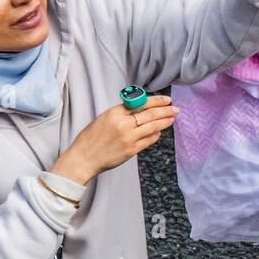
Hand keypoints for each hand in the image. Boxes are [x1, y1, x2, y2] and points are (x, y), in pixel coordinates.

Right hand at [51, 95, 178, 185]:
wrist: (83, 158)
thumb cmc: (90, 138)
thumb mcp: (104, 118)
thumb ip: (122, 112)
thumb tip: (141, 108)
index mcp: (115, 113)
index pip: (141, 102)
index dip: (157, 100)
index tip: (167, 99)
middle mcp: (123, 124)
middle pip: (151, 114)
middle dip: (166, 111)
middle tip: (175, 109)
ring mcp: (128, 138)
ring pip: (153, 127)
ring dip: (165, 122)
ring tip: (172, 119)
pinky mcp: (131, 150)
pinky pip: (148, 140)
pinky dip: (155, 135)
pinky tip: (159, 132)